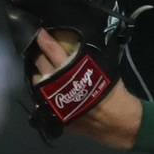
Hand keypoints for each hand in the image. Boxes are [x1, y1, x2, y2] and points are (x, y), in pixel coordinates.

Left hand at [34, 30, 140, 148]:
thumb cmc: (113, 93)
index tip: (38, 32)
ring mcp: (51, 101)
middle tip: (36, 47)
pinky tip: (45, 88)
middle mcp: (56, 84)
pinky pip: (41, 99)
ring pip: (35, 82)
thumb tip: (76, 46)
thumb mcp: (102, 68)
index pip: (51, 50)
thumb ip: (85, 58)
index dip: (43, 39)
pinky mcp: (52, 115)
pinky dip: (42, 92)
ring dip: (36, 73)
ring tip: (40, 68)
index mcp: (69, 71)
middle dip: (36, 54)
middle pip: (39, 64)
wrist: (117, 122)